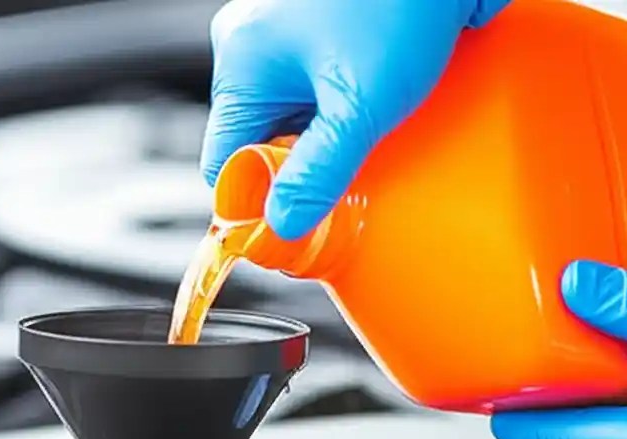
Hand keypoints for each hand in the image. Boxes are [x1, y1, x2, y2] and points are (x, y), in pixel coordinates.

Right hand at [200, 0, 509, 239]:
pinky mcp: (319, 25)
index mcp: (242, 60)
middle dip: (298, 168)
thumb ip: (319, 173)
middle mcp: (252, 40)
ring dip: (324, 138)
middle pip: (258, 138)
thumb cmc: (403, 7)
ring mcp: (285, 29)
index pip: (224, 161)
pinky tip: (374, 113)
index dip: (256, 202)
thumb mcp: (360, 107)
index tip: (295, 228)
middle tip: (344, 188)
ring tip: (366, 141)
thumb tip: (282, 224)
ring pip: (289, 114)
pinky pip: (314, 86)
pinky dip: (339, 108)